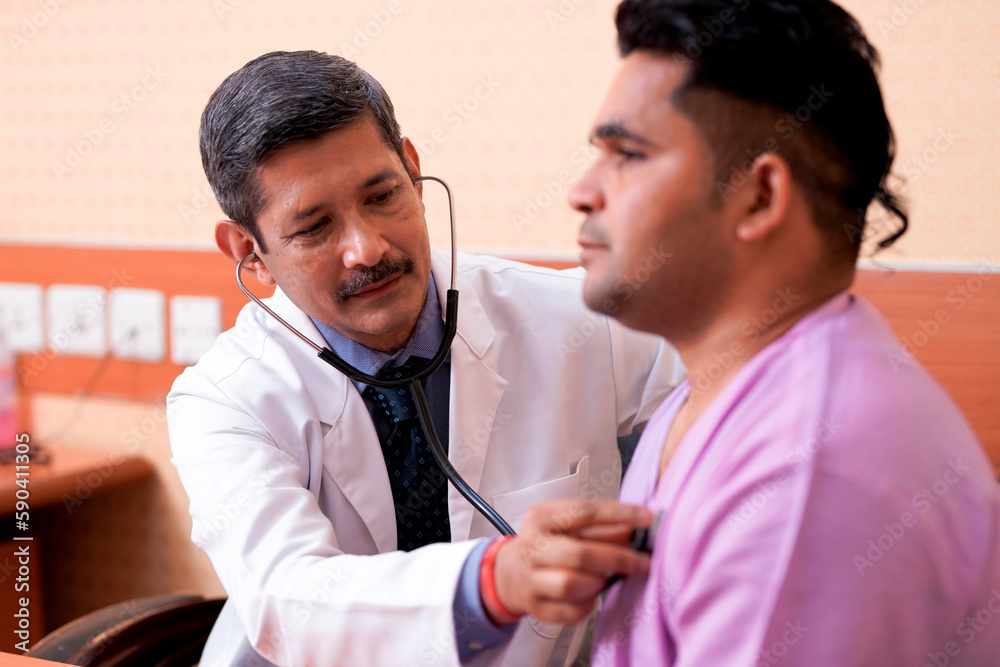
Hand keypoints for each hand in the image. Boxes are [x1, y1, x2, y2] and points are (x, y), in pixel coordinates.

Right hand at [489, 498, 652, 623]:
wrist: (510, 572)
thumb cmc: (548, 544)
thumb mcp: (567, 525)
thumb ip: (598, 525)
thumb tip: (633, 529)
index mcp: (540, 518)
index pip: (584, 511)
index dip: (619, 514)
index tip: (647, 518)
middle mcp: (531, 547)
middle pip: (579, 553)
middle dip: (618, 558)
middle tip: (643, 562)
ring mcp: (530, 579)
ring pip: (571, 584)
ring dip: (597, 582)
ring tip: (605, 577)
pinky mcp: (535, 607)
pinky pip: (570, 611)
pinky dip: (588, 604)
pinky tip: (591, 594)